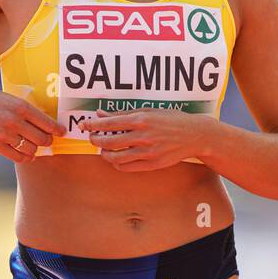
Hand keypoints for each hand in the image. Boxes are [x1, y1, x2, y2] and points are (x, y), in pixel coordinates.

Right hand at [0, 79, 65, 162]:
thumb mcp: (9, 98)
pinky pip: (17, 157)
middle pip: (42, 139)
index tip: (61, 132)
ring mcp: (5, 134)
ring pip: (31, 150)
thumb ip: (24, 110)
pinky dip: (25, 158)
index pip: (47, 123)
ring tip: (34, 147)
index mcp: (21, 106)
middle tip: (47, 140)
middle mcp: (15, 121)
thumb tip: (43, 122)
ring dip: (35, 150)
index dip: (57, 130)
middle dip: (48, 141)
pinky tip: (25, 154)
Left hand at [78, 108, 208, 171]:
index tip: (84, 125)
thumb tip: (100, 114)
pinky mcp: (152, 164)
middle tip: (93, 138)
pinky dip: (117, 164)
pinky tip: (116, 158)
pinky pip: (126, 167)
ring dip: (104, 154)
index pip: (108, 123)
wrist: (194, 135)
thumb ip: (123, 114)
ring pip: (115, 158)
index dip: (92, 125)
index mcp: (141, 119)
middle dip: (95, 140)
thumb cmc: (170, 119)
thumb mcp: (148, 111)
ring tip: (104, 150)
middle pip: (108, 142)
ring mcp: (147, 152)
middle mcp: (143, 136)